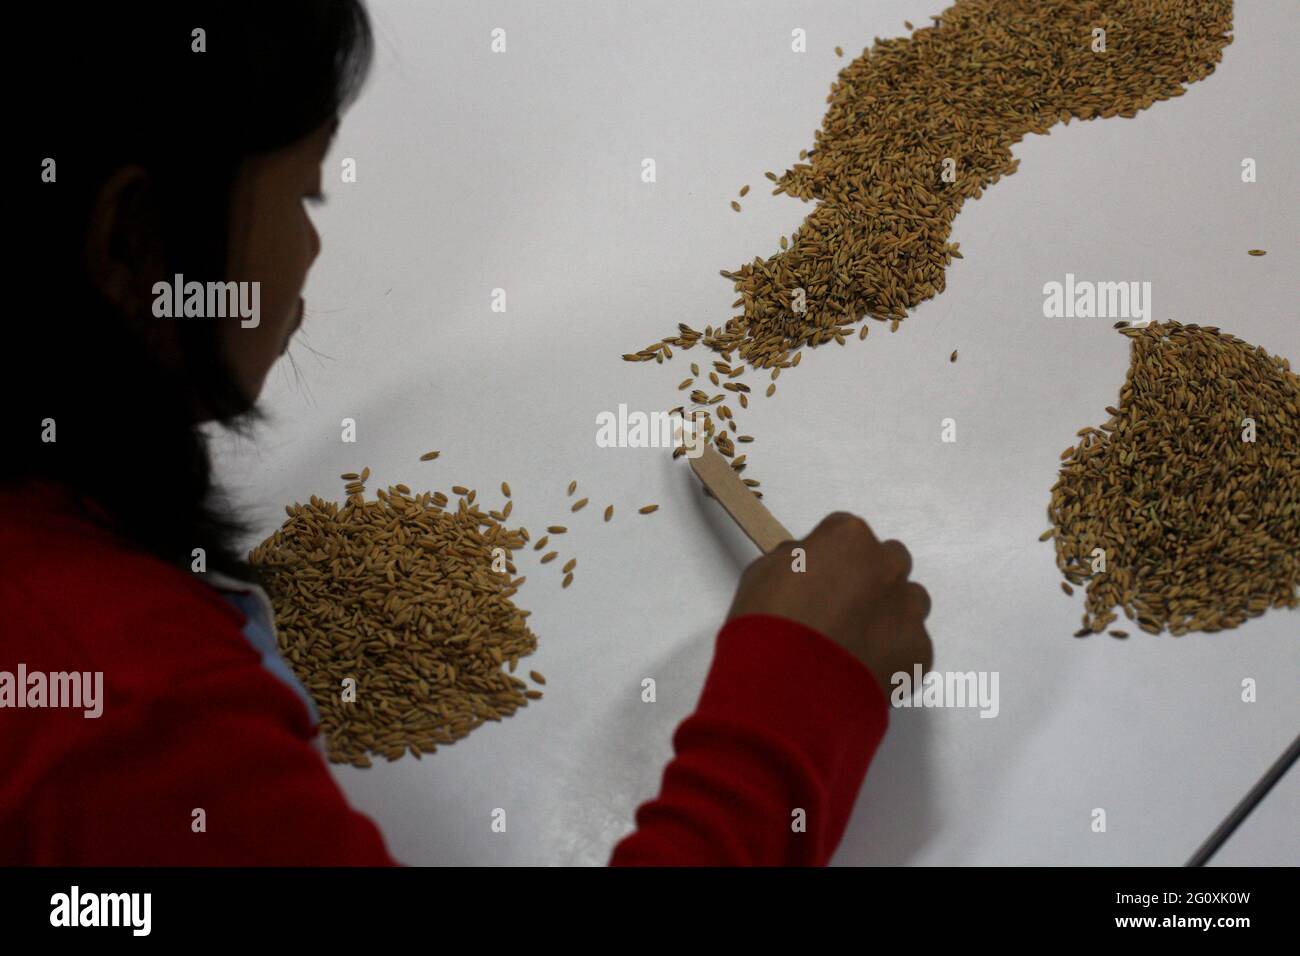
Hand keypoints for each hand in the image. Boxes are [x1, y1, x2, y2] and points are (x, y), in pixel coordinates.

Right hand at [726, 512, 932, 693]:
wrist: (788, 689)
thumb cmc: (768, 622)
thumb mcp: (763, 573)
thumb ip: (795, 560)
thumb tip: (809, 567)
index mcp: (849, 538)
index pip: (844, 533)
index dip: (827, 557)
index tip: (813, 581)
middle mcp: (888, 566)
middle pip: (886, 562)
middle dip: (867, 579)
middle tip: (838, 610)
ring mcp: (909, 610)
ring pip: (908, 601)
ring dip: (887, 613)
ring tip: (855, 644)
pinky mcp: (920, 652)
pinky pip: (909, 645)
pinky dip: (891, 654)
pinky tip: (862, 670)